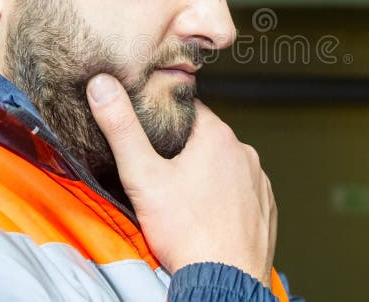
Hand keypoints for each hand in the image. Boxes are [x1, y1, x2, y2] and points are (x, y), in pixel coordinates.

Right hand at [86, 74, 276, 286]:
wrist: (223, 282)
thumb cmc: (186, 233)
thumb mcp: (143, 176)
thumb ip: (121, 128)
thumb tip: (102, 86)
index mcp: (217, 136)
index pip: (187, 110)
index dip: (165, 120)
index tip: (150, 135)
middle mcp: (245, 153)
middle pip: (207, 139)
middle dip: (184, 152)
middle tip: (161, 175)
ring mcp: (259, 182)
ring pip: (226, 166)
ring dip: (207, 176)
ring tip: (183, 201)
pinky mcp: (266, 208)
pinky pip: (242, 193)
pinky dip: (226, 200)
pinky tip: (207, 217)